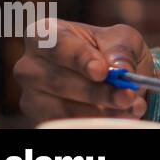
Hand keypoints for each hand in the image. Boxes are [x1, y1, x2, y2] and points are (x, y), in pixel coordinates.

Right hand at [14, 18, 153, 123]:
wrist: (110, 73)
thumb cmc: (110, 49)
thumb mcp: (122, 39)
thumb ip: (121, 50)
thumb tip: (121, 70)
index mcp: (44, 34)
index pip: (57, 45)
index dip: (79, 59)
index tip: (102, 72)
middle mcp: (30, 66)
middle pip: (59, 82)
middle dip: (97, 92)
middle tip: (127, 96)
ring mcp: (31, 95)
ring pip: (62, 109)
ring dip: (100, 112)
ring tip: (129, 108)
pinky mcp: (40, 118)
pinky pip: (65, 125)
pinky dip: (95, 123)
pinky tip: (118, 117)